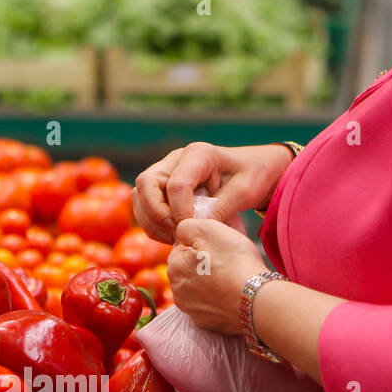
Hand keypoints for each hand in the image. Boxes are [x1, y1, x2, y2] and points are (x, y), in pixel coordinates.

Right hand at [132, 142, 293, 242]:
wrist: (252, 170)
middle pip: (146, 184)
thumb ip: (221, 208)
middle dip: (157, 214)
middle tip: (179, 232)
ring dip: (152, 222)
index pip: (177, 184)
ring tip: (176, 237)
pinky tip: (173, 236)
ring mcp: (165, 172)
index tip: (193, 229)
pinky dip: (153, 225)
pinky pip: (144, 207)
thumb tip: (195, 227)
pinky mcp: (161, 188)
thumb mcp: (244, 192)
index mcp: (199, 154)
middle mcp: (176, 160)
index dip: (181, 211)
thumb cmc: (252, 176)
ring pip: (139, 196)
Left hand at [167, 218, 267, 336]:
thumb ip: (187, 227)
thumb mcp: (209, 230)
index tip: (218, 247)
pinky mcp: (207, 323)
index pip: (181, 248)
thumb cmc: (234, 262)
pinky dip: (218, 300)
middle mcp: (177, 292)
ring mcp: (191, 310)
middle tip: (227, 261)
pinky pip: (210, 306)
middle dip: (202, 265)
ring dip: (210, 283)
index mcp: (174, 267)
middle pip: (188, 270)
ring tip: (231, 278)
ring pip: (198, 289)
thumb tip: (182, 232)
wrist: (256, 300)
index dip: (200, 244)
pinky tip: (232, 295)